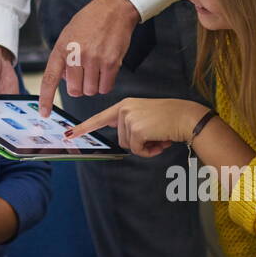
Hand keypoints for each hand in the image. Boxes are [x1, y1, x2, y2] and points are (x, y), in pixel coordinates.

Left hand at [38, 0, 139, 115]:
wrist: (114, 9)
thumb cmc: (90, 21)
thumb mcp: (68, 34)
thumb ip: (64, 56)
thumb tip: (65, 79)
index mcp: (62, 48)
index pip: (50, 79)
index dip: (46, 98)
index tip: (44, 113)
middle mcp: (76, 55)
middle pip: (75, 90)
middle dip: (79, 87)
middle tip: (85, 73)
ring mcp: (94, 60)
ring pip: (91, 91)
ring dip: (94, 85)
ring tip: (97, 67)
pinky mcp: (111, 63)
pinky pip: (106, 87)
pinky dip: (106, 84)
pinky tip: (106, 70)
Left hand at [66, 97, 205, 156]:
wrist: (187, 117)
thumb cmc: (170, 118)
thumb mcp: (146, 116)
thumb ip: (131, 124)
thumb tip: (126, 141)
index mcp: (125, 105)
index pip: (100, 118)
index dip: (83, 128)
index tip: (68, 135)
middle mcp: (124, 109)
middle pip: (121, 139)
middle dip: (139, 143)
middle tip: (156, 136)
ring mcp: (129, 118)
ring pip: (129, 146)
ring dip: (146, 147)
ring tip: (159, 137)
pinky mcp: (136, 129)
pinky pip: (138, 150)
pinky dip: (150, 151)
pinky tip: (160, 141)